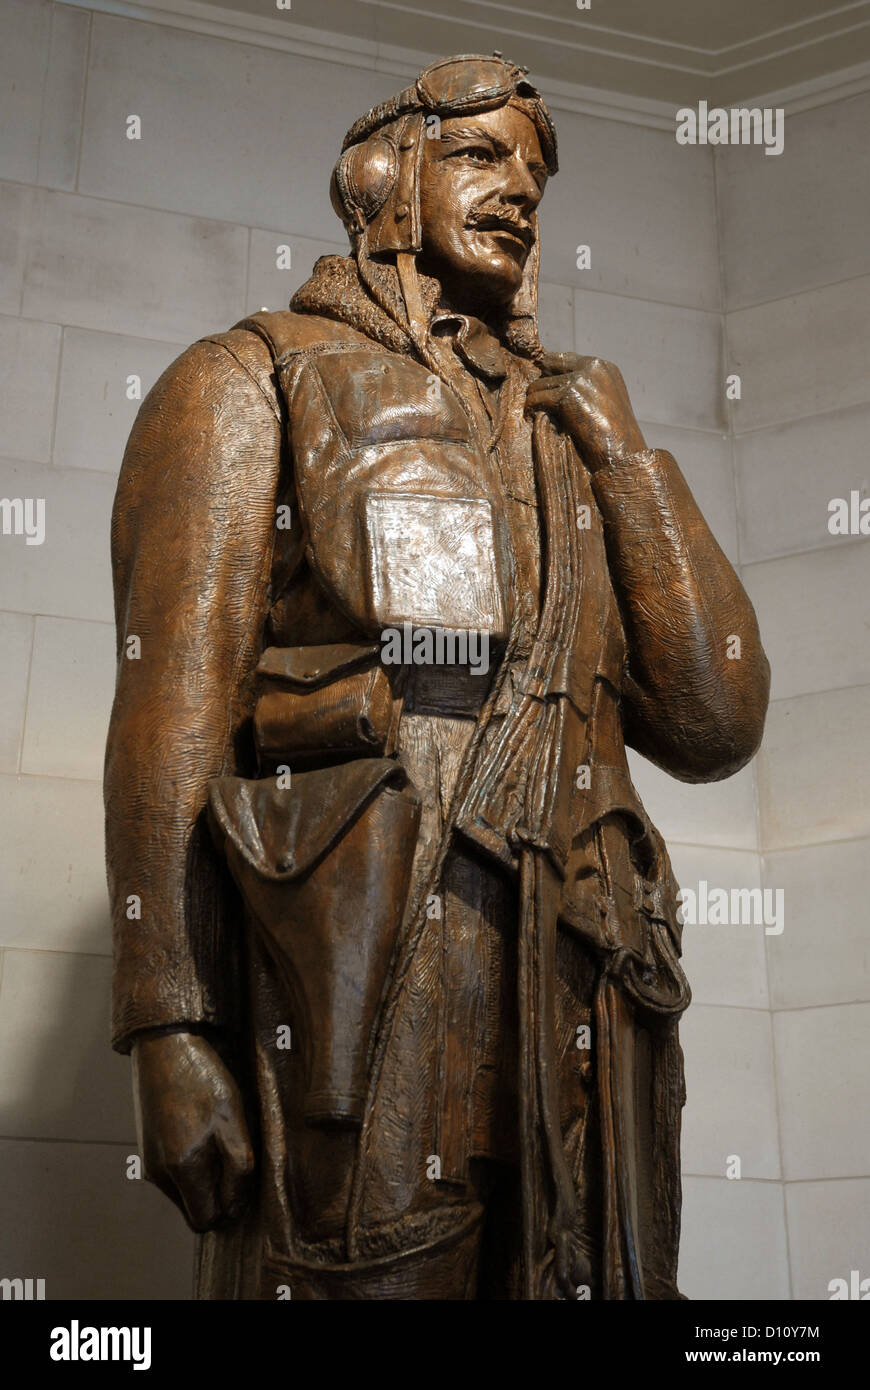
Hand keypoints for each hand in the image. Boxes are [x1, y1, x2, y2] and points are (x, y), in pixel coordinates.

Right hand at [131, 1030, 254, 1231]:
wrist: (166, 1044)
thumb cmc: (203, 1079)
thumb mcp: (233, 1121)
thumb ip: (238, 1169)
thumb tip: (234, 1207)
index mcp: (181, 1169)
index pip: (205, 1220)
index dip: (228, 1207)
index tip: (242, 1178)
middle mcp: (158, 1172)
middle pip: (193, 1208)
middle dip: (216, 1193)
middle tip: (232, 1154)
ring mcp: (149, 1160)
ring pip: (184, 1190)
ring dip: (204, 1175)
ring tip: (217, 1136)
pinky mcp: (147, 1147)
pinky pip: (174, 1172)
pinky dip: (190, 1161)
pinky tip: (201, 1129)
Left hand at [525, 352, 646, 472]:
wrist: (623, 451)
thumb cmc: (615, 436)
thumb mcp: (606, 402)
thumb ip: (588, 388)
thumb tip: (557, 386)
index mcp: (603, 367)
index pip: (566, 359)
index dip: (551, 373)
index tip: (543, 390)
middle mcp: (593, 367)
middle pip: (549, 363)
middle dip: (540, 381)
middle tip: (534, 401)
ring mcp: (580, 379)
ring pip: (539, 383)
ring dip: (533, 399)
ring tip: (532, 413)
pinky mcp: (568, 395)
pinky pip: (536, 398)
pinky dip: (530, 409)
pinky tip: (529, 418)